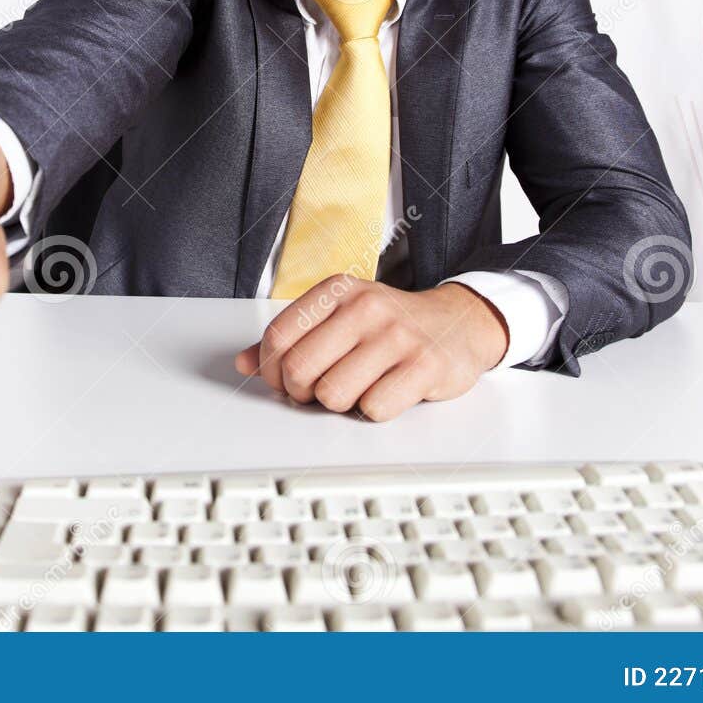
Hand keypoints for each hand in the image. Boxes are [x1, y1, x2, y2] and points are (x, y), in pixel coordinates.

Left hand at [233, 277, 507, 419]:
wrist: (459, 323)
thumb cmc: (391, 324)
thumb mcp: (339, 317)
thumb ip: (292, 338)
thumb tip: (243, 362)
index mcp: (337, 290)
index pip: (279, 336)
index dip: (273, 370)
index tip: (284, 380)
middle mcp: (365, 307)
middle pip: (300, 369)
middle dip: (302, 392)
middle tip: (318, 390)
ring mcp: (397, 336)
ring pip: (333, 395)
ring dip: (340, 404)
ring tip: (357, 388)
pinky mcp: (424, 366)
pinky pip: (373, 409)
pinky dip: (373, 411)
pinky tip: (385, 392)